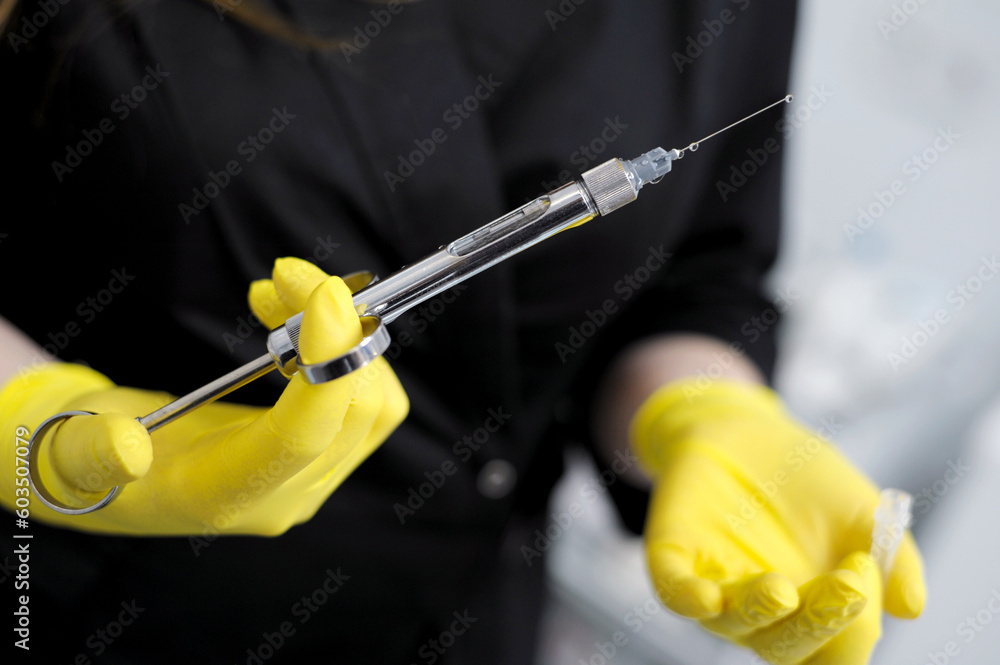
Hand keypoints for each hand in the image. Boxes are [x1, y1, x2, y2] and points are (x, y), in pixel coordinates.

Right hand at [0, 258, 407, 534]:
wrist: (100, 462)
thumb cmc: (82, 450)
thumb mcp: (66, 451)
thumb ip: (91, 453)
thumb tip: (129, 447)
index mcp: (223, 496)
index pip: (303, 437)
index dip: (327, 364)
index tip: (327, 295)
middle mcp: (283, 494)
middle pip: (356, 410)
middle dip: (336, 327)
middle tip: (283, 275)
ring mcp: (311, 476)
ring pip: (374, 399)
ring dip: (344, 330)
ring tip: (279, 290)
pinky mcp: (324, 450)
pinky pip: (367, 395)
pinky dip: (346, 345)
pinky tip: (294, 319)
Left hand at [631, 379, 924, 663]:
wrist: (749, 431)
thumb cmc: (809, 483)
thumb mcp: (863, 514)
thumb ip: (893, 559)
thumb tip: (911, 608)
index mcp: (812, 613)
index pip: (833, 652)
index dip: (853, 630)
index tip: (868, 574)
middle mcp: (762, 613)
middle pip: (784, 648)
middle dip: (817, 623)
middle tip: (846, 586)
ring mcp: (716, 585)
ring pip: (733, 624)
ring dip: (758, 612)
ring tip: (783, 590)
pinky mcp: (674, 555)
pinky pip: (674, 590)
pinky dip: (688, 598)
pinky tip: (706, 598)